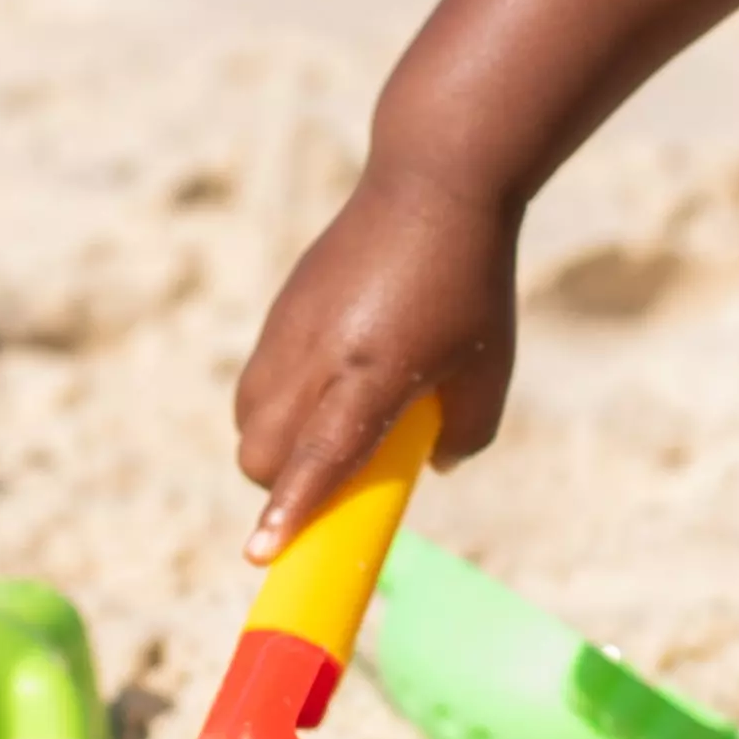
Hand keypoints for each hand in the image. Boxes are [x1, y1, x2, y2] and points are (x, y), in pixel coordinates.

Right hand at [234, 160, 518, 552]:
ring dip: (275, 450)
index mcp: (374, 372)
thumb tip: (432, 466)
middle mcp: (318, 354)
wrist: (430, 184)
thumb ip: (467, 431)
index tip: (261, 554)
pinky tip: (326, 385)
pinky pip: (255, 384)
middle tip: (334, 482)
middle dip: (283, 489)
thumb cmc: (471, 280)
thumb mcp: (489, 366)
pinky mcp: (280, 312)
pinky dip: (276, 410)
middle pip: (261, 455)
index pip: (320, 457)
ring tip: (330, 430)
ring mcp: (289, 330)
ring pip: (248, 422)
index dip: (290, 511)